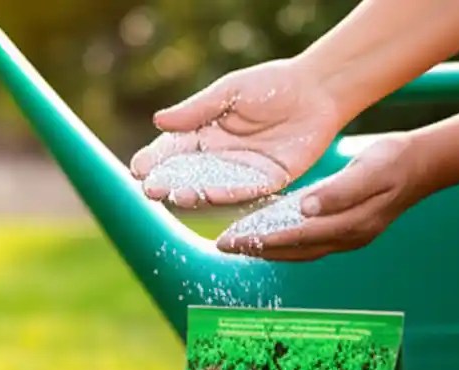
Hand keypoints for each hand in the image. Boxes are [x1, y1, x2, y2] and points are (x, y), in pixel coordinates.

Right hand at [130, 58, 348, 207]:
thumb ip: (197, 108)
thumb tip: (159, 121)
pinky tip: (212, 194)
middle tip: (152, 189)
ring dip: (193, 194)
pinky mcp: (267, 181)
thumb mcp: (230, 90)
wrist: (319, 91)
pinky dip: (227, 195)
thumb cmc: (271, 84)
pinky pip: (244, 192)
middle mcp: (216, 158)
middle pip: (185, 176)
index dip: (153, 161)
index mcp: (201, 134)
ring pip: (210, 189)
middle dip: (167, 184)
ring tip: (178, 194)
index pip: (170, 152)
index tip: (138, 168)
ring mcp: (240, 173)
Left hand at [216, 135, 427, 260]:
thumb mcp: (369, 169)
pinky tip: (263, 233)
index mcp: (351, 224)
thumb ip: (339, 190)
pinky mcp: (343, 231)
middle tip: (222, 245)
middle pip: (293, 250)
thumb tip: (306, 208)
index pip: (297, 237)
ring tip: (236, 243)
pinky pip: (306, 242)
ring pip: (298, 250)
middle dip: (256, 249)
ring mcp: (346, 238)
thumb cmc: (394, 161)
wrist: (419, 165)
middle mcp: (346, 237)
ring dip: (267, 249)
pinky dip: (282, 241)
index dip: (262, 240)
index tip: (232, 240)